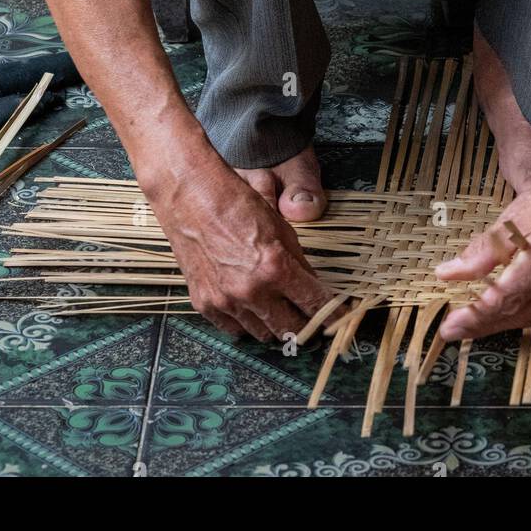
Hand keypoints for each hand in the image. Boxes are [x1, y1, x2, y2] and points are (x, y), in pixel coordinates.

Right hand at [146, 153, 337, 341]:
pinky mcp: (204, 303)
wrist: (191, 196)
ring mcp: (225, 301)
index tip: (339, 319)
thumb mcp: (280, 228)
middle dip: (306, 326)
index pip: (314, 304)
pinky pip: (233, 329)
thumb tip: (313, 287)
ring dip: (275, 326)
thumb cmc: (236, 203)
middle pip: (290, 330)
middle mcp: (251, 291)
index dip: (332, 313)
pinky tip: (250, 309)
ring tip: (279, 312)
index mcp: (275, 268)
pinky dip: (245, 323)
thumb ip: (299, 263)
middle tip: (311, 319)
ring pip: (263, 334)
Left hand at [435, 153, 530, 341]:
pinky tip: (508, 309)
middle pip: (518, 314)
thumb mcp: (517, 214)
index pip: (505, 298)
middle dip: (483, 326)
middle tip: (453, 331)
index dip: (475, 316)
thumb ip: (484, 249)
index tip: (449, 326)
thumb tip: (449, 272)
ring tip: (473, 324)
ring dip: (502, 322)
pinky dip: (526, 311)